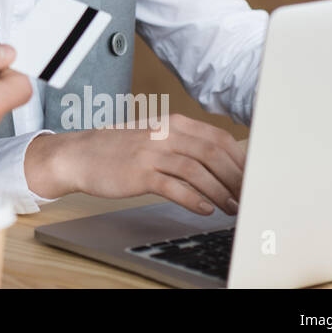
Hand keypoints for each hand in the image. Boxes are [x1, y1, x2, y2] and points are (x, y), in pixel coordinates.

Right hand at [24, 113, 244, 215]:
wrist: (79, 154)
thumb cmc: (119, 149)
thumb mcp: (154, 137)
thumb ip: (184, 144)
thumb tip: (220, 162)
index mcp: (172, 123)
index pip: (218, 138)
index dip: (240, 160)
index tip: (252, 178)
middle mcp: (165, 134)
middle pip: (213, 154)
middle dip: (236, 178)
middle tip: (247, 198)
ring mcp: (151, 153)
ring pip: (197, 171)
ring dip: (219, 192)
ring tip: (231, 208)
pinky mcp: (140, 173)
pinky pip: (175, 187)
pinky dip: (194, 200)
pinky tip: (205, 209)